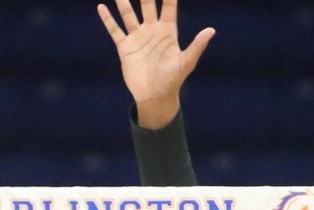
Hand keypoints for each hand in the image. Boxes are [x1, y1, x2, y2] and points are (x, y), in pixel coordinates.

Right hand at [97, 0, 214, 127]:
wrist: (155, 97)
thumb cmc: (173, 80)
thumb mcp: (186, 62)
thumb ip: (197, 45)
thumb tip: (211, 30)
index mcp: (168, 31)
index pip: (168, 6)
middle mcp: (152, 30)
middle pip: (147, 4)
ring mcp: (137, 37)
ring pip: (128, 14)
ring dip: (123, 2)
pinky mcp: (125, 48)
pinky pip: (115, 30)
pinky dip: (108, 19)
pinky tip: (102, 7)